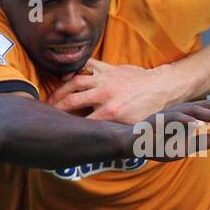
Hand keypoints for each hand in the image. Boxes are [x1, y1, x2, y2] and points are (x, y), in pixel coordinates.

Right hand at [52, 59, 181, 122]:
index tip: (57, 130)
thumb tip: (99, 144)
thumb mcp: (133, 128)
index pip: (81, 122)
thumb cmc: (149, 109)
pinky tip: (65, 77)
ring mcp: (105, 79)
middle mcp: (105, 95)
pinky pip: (86, 65)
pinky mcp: (108, 68)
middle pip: (71, 101)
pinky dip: (75, 69)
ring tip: (50, 99)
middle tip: (46, 114)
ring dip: (60, 90)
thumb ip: (114, 132)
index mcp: (111, 113)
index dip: (67, 126)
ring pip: (75, 81)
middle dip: (55, 108)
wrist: (163, 87)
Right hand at [132, 101, 209, 161]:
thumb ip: (198, 143)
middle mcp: (180, 111)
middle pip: (205, 107)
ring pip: (193, 110)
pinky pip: (177, 119)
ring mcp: (170, 114)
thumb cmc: (155, 144)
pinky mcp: (160, 120)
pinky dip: (189, 121)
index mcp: (187, 117)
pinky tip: (201, 125)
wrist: (131, 144)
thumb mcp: (181, 148)